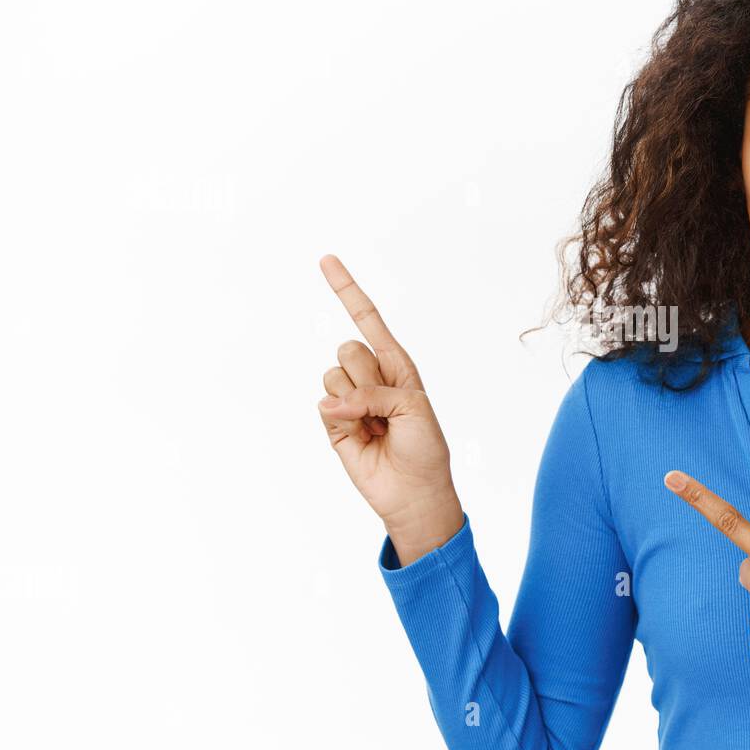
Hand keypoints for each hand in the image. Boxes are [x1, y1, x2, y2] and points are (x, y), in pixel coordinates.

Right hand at [316, 254, 462, 561]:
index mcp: (396, 363)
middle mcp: (369, 376)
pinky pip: (324, 404)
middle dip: (368, 377)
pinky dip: (343, 420)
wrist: (414, 491)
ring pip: (333, 374)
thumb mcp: (413, 408)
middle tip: (388, 408)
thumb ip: (374, 394)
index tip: (326, 259)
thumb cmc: (425, 447)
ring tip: (377, 426)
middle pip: (349, 348)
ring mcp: (348, 398)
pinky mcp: (332, 422)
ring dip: (357, 401)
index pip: (367, 319)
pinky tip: (362, 438)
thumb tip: (330, 404)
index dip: (346, 289)